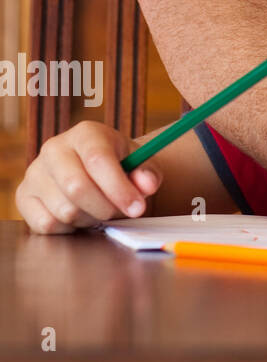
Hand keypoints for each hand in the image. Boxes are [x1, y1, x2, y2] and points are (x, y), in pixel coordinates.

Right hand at [17, 121, 162, 233]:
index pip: (98, 160)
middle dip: (105, 207)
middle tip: (120, 212)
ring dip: (89, 218)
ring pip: (64, 210)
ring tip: (100, 209)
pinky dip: (69, 228)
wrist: (96, 170)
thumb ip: (147, 173)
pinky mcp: (23, 197)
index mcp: (85, 133)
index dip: (119, 188)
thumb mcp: (140, 163)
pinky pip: (46, 224)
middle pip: (77, 187)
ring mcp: (34, 173)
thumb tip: (147, 185)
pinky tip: (80, 215)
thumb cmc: (120, 165)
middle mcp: (54, 148)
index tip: (138, 207)